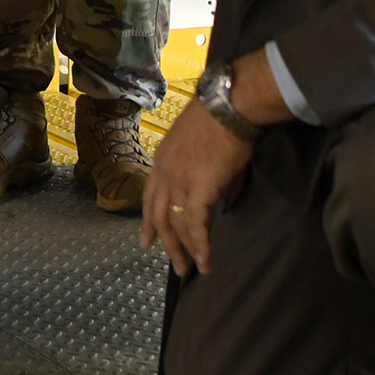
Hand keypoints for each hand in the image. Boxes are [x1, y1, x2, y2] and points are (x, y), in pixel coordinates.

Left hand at [139, 102, 254, 277]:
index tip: (146, 241)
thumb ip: (190, 162)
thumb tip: (203, 179)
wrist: (228, 106)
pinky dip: (200, 245)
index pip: (150, 197)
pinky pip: (195, 225)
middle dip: (167, 244)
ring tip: (193, 269)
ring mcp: (179, 181)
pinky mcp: (198, 189)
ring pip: (176, 225)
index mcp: (162, 159)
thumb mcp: (193, 139)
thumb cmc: (217, 116)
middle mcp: (165, 172)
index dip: (148, 222)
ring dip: (185, 250)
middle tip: (177, 266)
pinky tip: (206, 260)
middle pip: (160, 216)